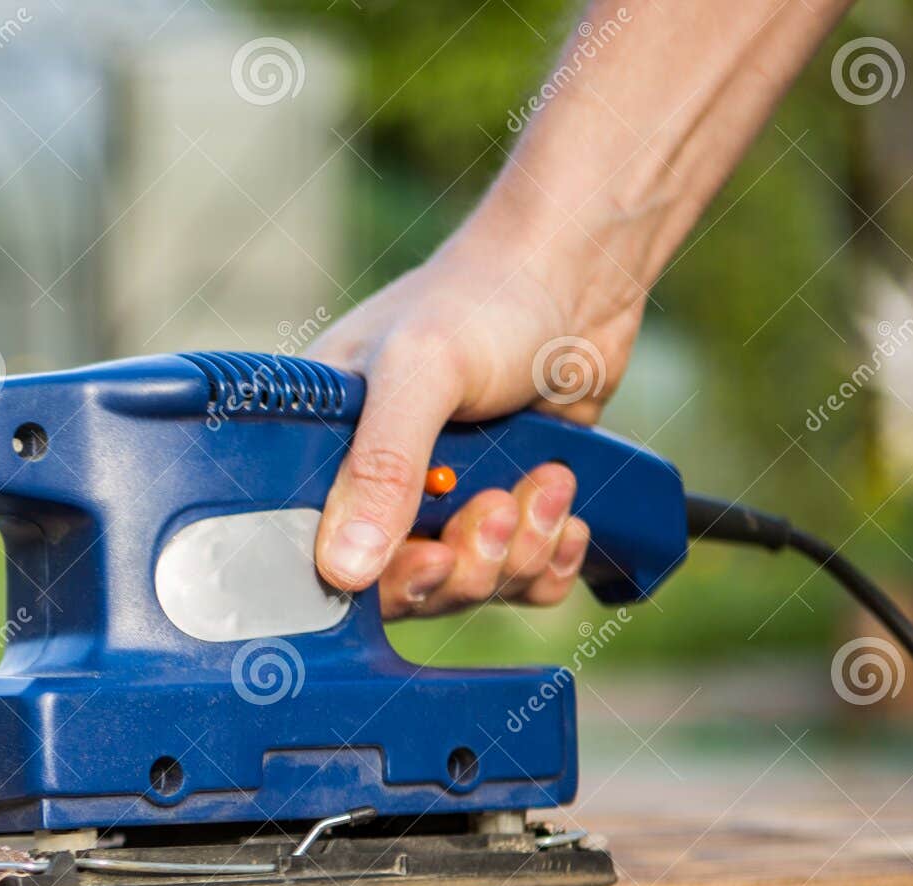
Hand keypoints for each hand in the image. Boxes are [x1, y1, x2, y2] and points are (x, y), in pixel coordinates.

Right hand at [308, 227, 642, 619]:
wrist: (583, 272)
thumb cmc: (487, 295)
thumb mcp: (419, 373)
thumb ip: (382, 467)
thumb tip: (344, 569)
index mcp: (329, 451)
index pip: (329, 556)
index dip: (383, 578)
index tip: (435, 559)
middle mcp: (379, 486)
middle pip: (407, 587)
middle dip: (468, 561)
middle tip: (498, 507)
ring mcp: (444, 503)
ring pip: (471, 585)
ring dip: (519, 550)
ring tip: (548, 484)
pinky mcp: (503, 509)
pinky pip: (520, 580)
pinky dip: (549, 561)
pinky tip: (567, 519)